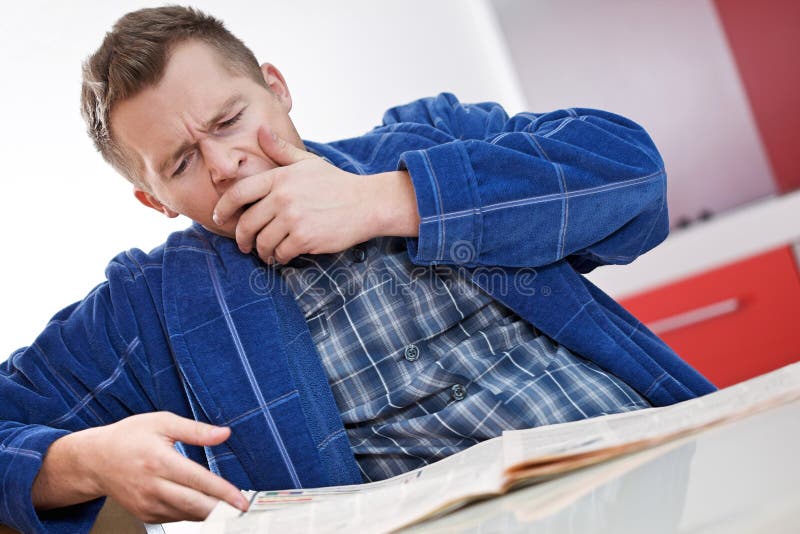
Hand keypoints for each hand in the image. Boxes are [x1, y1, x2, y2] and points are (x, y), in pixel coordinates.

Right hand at [32, 412, 248, 522]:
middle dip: (222, 510)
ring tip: (230, 507)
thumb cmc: (129, 437)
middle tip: (243, 509)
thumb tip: (224, 434)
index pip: (198, 481)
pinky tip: (205, 506)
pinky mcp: (145, 515)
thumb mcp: (162, 422)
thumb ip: (195, 430)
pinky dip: (193, 514)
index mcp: (158, 461)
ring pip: (187, 515)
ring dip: (211, 513)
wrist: (95, 460)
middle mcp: (152, 487)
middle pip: (194, 505)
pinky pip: (176, 518)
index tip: (242, 500)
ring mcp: (147, 505)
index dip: (222, 492)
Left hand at [213, 127, 418, 264]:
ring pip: (263, 242)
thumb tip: (260, 132)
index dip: (224, 208)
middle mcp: (283, 198)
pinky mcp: (305, 238)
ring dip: (261, 251)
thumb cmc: (336, 183)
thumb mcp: (308, 162)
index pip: (239, 192)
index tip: (219, 217)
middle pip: (247, 223)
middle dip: (242, 238)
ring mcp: (293, 219)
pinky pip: (281, 253)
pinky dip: (279, 257)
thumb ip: (281, 150)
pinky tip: (283, 255)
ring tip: (266, 252)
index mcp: (280, 177)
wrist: (366, 204)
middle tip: (244, 244)